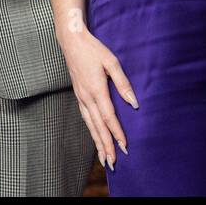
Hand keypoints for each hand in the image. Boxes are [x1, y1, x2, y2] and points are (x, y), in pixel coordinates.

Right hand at [57, 19, 136, 171]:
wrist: (71, 42)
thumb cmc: (93, 49)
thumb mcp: (111, 62)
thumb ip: (123, 83)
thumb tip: (133, 102)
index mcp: (96, 89)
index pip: (108, 117)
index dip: (117, 133)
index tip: (125, 146)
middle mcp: (86, 97)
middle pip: (98, 127)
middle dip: (106, 145)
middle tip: (113, 163)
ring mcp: (81, 97)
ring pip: (90, 125)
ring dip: (97, 142)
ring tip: (104, 158)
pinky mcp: (79, 96)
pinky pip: (85, 118)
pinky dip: (91, 131)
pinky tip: (95, 138)